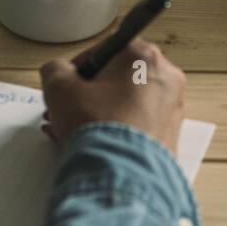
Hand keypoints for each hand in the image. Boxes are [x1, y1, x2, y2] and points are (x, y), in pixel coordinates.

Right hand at [39, 37, 185, 151]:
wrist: (120, 176)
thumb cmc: (97, 128)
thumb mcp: (59, 88)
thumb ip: (55, 69)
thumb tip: (59, 72)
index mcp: (145, 57)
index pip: (106, 49)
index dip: (80, 67)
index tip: (67, 82)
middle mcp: (166, 80)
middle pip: (117, 79)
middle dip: (87, 94)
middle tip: (66, 108)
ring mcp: (171, 111)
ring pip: (125, 104)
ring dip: (96, 113)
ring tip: (70, 131)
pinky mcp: (169, 138)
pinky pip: (135, 126)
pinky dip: (113, 131)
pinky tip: (89, 144)